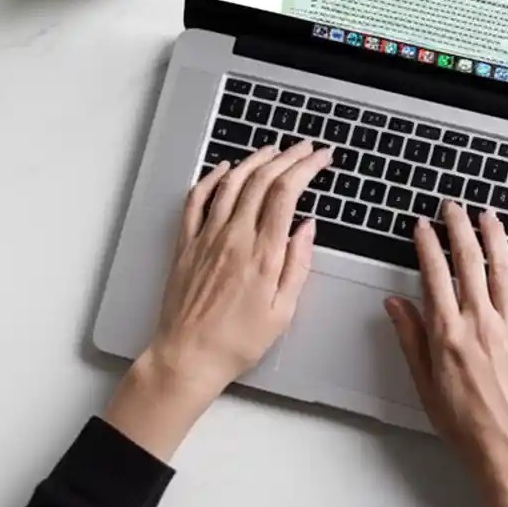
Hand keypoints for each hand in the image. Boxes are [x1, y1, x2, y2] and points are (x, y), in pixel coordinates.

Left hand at [103, 141, 331, 460]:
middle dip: (287, 157)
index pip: (286, 193)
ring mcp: (206, 238)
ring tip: (273, 150)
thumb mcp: (282, 311)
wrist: (187, 357)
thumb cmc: (237, 341)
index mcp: (262, 254)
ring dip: (254, 161)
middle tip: (305, 149)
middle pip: (261, 180)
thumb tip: (307, 229)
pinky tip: (224, 169)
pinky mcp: (186, 245)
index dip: (306, 168)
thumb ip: (297, 265)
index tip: (321, 158)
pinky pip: (197, 200)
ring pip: (230, 183)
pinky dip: (211, 178)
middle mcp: (233, 238)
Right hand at [387, 202, 507, 506]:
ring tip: (487, 215)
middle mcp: (481, 325)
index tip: (422, 226)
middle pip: (469, 262)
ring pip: (502, 269)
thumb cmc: (466, 425)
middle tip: (453, 207)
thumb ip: (411, 339)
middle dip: (459, 228)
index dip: (427, 245)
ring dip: (493, 237)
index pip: (434, 275)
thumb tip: (396, 304)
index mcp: (449, 335)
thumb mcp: (425, 384)